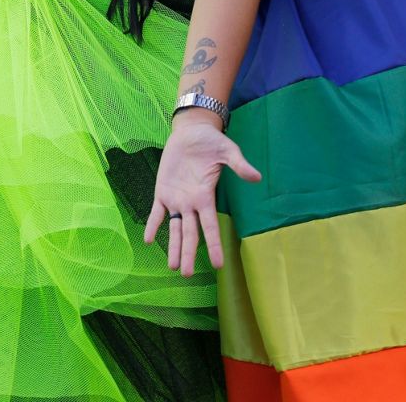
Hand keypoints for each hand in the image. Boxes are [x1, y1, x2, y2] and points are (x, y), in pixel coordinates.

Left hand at [144, 116, 260, 276]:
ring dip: (173, 246)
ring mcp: (176, 198)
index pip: (210, 226)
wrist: (191, 131)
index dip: (214, 245)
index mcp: (206, 197)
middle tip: (187, 275)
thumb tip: (257, 177)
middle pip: (190, 233)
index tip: (219, 264)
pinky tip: (149, 239)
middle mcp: (191, 203)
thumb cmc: (211, 141)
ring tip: (172, 266)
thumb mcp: (227, 151)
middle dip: (188, 253)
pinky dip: (152, 224)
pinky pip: (156, 212)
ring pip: (174, 228)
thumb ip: (239, 165)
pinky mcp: (162, 190)